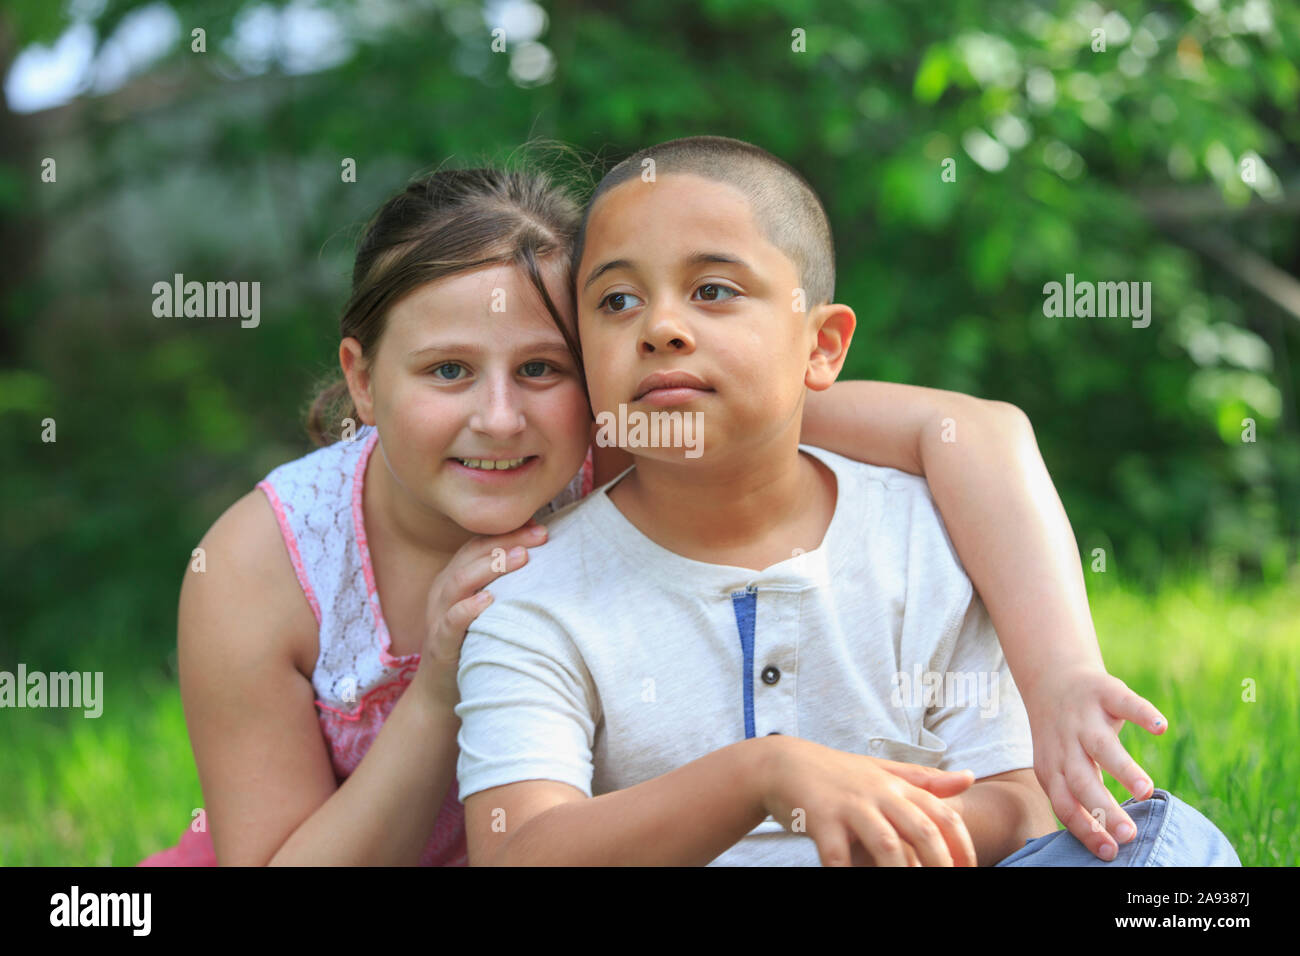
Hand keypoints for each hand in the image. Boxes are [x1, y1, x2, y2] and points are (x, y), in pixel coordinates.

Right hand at [412, 519, 548, 706]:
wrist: (440, 695)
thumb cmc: (474, 645)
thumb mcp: (488, 610)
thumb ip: (506, 586)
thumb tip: (543, 562)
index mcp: (455, 578)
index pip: (480, 544)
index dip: (509, 532)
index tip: (541, 526)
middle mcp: (444, 591)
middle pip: (473, 555)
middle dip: (507, 541)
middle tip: (540, 535)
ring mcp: (439, 616)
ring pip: (459, 581)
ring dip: (490, 567)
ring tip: (520, 558)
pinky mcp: (439, 644)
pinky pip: (450, 622)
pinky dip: (468, 609)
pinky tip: (488, 600)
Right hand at [760, 736, 978, 865]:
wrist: (783, 764)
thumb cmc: (837, 773)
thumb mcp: (882, 771)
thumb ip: (924, 778)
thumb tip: (970, 777)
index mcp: (896, 785)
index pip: (942, 814)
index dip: (962, 846)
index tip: (968, 870)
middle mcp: (878, 794)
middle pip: (922, 830)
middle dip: (941, 864)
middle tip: (946, 883)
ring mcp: (849, 806)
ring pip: (886, 845)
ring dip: (901, 874)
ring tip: (907, 888)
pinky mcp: (821, 819)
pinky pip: (837, 855)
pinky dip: (846, 872)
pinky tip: (849, 878)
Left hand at [1026, 664, 1165, 860]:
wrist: (1053, 679)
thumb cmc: (1066, 738)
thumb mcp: (1061, 766)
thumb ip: (1080, 797)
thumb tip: (1109, 845)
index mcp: (1053, 767)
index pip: (1064, 803)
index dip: (1085, 828)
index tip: (1111, 852)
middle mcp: (1066, 744)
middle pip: (1082, 780)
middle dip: (1104, 808)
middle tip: (1129, 834)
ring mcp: (1084, 717)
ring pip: (1102, 746)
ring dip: (1123, 768)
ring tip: (1145, 791)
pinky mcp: (1104, 691)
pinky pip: (1125, 703)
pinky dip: (1143, 714)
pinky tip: (1161, 728)